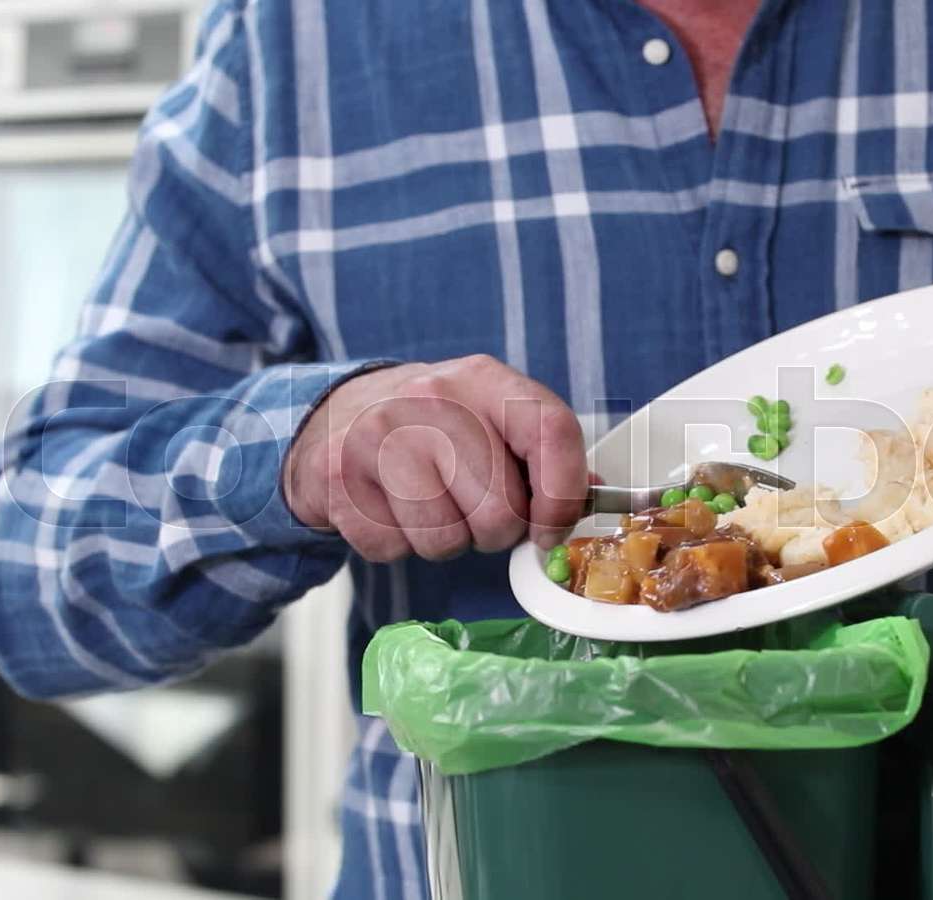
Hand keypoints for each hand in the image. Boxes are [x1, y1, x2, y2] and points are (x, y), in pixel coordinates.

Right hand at [284, 355, 587, 560]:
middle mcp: (432, 397)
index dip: (564, 494)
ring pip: (445, 540)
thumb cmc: (431, 427)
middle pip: (500, 511)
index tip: (551, 526)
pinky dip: (397, 546)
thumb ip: (543, 454)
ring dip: (446, 542)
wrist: (335, 415)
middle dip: (496, 532)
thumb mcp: (489, 418)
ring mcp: (380, 434)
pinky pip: (392, 549)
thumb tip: (596, 497)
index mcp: (484, 379)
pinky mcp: (339, 476)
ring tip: (431, 508)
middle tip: (475, 513)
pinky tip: (390, 510)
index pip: (552, 430)